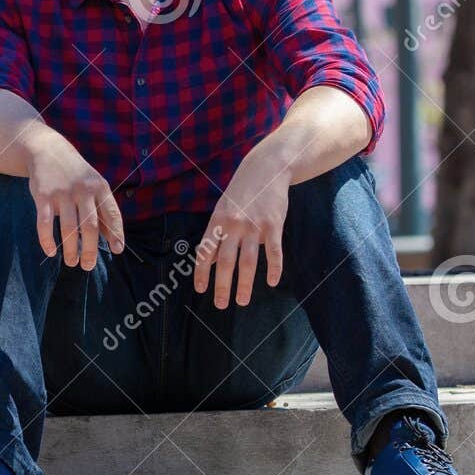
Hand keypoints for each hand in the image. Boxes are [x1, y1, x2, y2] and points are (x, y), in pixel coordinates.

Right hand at [23, 132, 124, 269]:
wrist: (48, 150)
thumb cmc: (75, 174)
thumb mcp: (94, 186)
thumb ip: (103, 211)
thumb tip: (114, 241)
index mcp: (99, 187)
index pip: (112, 213)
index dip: (116, 233)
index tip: (117, 250)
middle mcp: (82, 190)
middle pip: (90, 226)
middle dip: (90, 250)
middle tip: (88, 266)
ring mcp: (62, 193)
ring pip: (68, 228)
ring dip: (70, 249)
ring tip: (72, 263)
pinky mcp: (43, 196)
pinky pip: (44, 223)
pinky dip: (47, 240)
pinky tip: (51, 252)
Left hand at [194, 145, 292, 308]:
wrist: (266, 169)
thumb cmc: (242, 193)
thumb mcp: (223, 209)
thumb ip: (218, 233)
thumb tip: (211, 260)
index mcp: (217, 221)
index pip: (205, 252)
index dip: (202, 272)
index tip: (201, 290)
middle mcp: (233, 225)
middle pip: (225, 262)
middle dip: (222, 286)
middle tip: (221, 305)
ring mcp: (254, 226)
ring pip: (248, 262)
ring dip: (244, 284)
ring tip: (242, 301)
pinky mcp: (274, 225)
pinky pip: (273, 252)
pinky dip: (274, 269)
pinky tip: (272, 282)